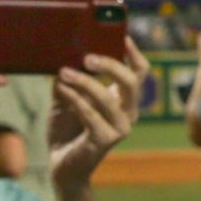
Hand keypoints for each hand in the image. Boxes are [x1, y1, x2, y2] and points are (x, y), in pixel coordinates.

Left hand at [46, 42, 144, 189]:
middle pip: (132, 82)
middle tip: (87, 57)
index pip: (139, 72)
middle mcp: (128, 112)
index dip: (133, 53)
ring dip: (85, 82)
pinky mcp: (105, 141)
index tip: (121, 36)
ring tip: (63, 72)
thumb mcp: (65, 96)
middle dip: (111, 65)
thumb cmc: (66, 128)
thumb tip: (61, 54)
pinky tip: (61, 90)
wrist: (61, 164)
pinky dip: (75, 100)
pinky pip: (91, 115)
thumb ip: (67, 78)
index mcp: (124, 99)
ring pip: (109, 98)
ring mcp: (120, 128)